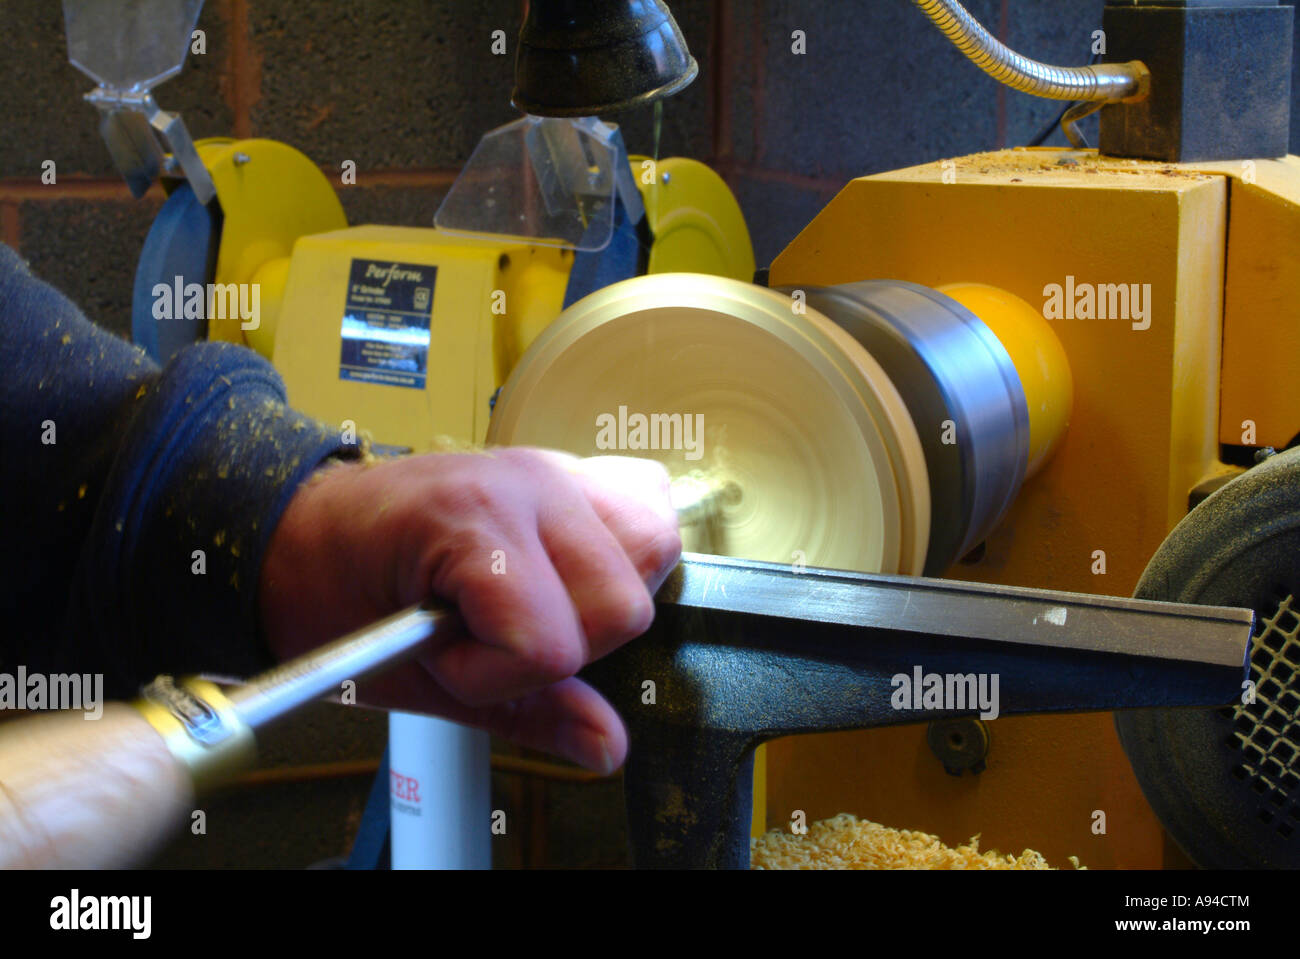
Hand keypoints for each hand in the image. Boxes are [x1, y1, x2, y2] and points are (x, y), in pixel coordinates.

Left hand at [258, 448, 681, 772]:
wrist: (298, 529)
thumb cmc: (335, 594)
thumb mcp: (411, 677)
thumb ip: (526, 711)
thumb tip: (608, 746)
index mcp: (471, 525)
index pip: (550, 643)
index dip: (500, 678)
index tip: (449, 665)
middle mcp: (530, 483)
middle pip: (624, 604)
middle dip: (569, 645)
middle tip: (498, 638)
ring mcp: (554, 468)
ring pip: (654, 544)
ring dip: (608, 595)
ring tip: (542, 601)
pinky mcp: (567, 467)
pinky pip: (645, 500)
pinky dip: (627, 545)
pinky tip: (574, 566)